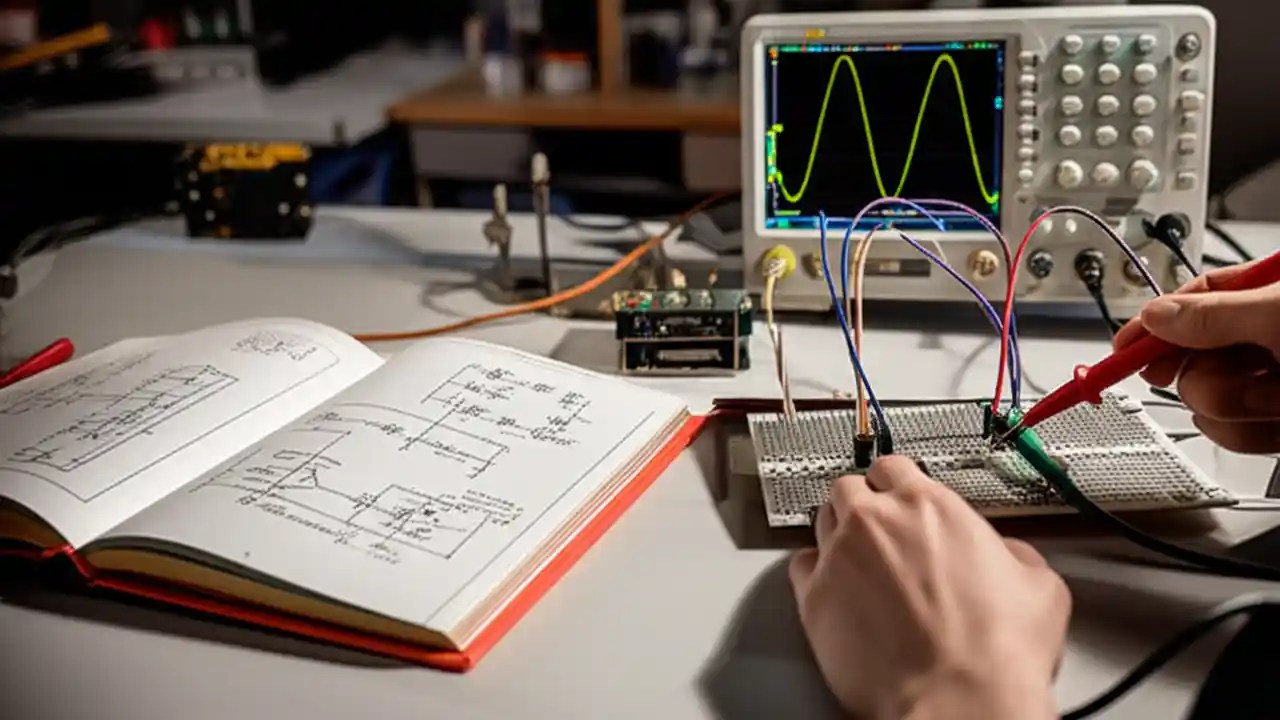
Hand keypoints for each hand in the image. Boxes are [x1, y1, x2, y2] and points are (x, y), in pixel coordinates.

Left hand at [789, 457, 1068, 719]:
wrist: (957, 700)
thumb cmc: (996, 651)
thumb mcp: (1038, 585)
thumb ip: (1012, 553)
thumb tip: (1006, 555)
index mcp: (929, 505)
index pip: (893, 467)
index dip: (896, 481)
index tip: (898, 493)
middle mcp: (876, 521)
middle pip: (848, 487)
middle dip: (862, 503)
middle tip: (876, 527)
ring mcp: (839, 556)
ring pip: (823, 521)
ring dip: (838, 533)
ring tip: (857, 560)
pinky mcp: (813, 597)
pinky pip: (800, 565)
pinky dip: (814, 570)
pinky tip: (834, 586)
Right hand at [1115, 258, 1279, 453]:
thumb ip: (1215, 315)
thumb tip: (1155, 316)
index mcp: (1268, 295)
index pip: (1197, 299)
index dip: (1154, 324)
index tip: (1121, 349)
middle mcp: (1268, 338)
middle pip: (1193, 356)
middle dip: (1204, 375)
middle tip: (1227, 371)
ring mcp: (1274, 382)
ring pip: (1209, 402)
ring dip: (1235, 406)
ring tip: (1277, 397)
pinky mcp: (1276, 424)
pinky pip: (1236, 436)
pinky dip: (1251, 433)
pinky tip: (1279, 419)